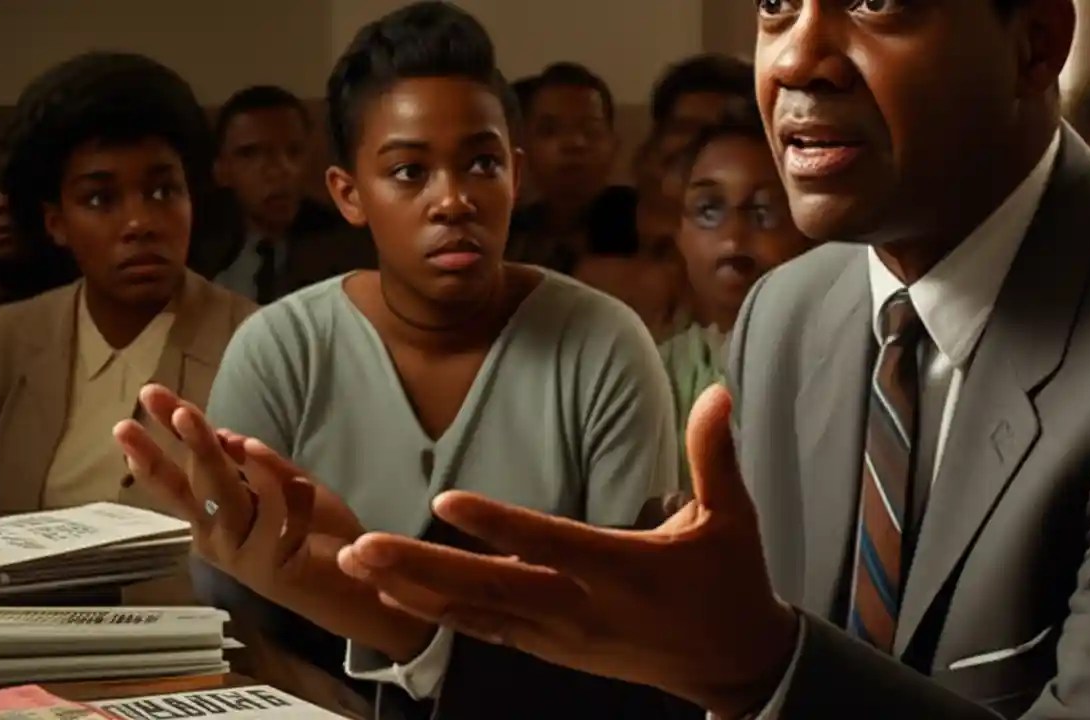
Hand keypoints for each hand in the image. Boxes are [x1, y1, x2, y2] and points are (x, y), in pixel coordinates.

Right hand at [114, 384, 435, 660]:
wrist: (355, 586)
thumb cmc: (314, 535)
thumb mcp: (282, 489)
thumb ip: (254, 468)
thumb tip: (224, 434)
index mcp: (212, 521)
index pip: (177, 478)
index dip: (156, 446)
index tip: (133, 413)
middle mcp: (219, 539)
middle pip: (197, 483)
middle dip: (184, 443)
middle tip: (162, 403)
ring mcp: (244, 556)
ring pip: (229, 498)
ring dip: (217, 459)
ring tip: (215, 428)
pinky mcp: (277, 568)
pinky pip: (281, 519)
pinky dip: (287, 493)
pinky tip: (297, 476)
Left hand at [337, 385, 798, 716]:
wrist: (732, 665)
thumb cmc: (729, 584)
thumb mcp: (733, 519)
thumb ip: (714, 454)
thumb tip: (718, 392)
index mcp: (625, 569)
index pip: (551, 542)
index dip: (499, 525)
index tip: (446, 501)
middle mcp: (583, 606)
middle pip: (490, 590)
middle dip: (420, 569)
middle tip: (360, 548)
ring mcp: (561, 635)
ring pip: (474, 615)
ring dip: (412, 589)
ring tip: (356, 564)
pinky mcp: (550, 648)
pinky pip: (484, 630)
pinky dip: (436, 611)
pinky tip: (396, 591)